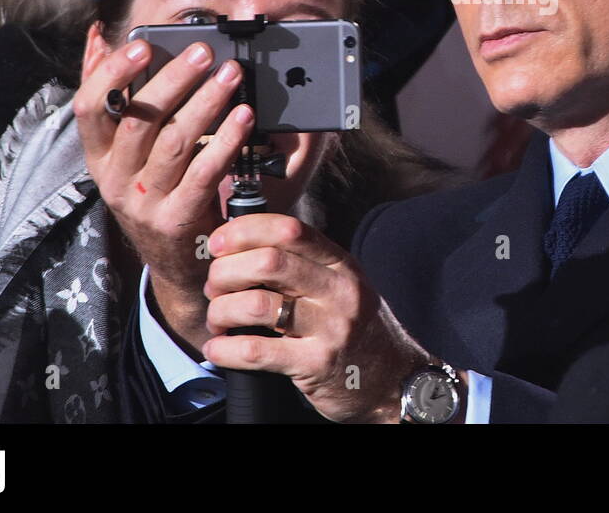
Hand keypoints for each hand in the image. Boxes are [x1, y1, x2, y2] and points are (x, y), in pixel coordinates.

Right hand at [74, 29, 253, 352]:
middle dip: (173, 79)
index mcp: (99, 155)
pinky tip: (245, 117)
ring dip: (206, 103)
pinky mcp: (178, 219)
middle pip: (138, 120)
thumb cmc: (156, 186)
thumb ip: (113, 91)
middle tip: (204, 51)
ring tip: (232, 75)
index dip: (111, 74)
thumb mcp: (127, 147)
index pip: (90, 108)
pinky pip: (204, 173)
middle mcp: (115, 178)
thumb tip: (98, 36)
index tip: (142, 44)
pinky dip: (226, 141)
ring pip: (174, 142)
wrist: (177, 260)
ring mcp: (145, 202)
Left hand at [202, 214, 437, 422]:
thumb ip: (302, 265)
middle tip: (214, 286)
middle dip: (226, 271)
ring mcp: (330, 328)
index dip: (245, 231)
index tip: (219, 243)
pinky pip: (258, 352)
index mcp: (340, 264)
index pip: (290, 229)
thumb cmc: (356, 329)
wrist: (394, 379)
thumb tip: (243, 244)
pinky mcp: (317, 364)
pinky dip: (226, 350)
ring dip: (221, 311)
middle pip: (270, 262)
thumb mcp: (340, 286)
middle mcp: (338, 291)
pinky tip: (218, 349)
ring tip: (217, 320)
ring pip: (258, 304)